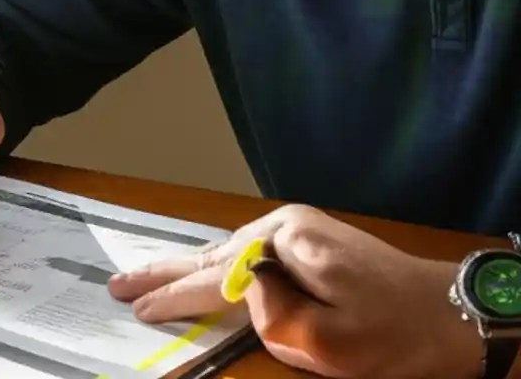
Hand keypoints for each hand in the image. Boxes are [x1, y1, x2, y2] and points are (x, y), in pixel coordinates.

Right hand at [107, 205, 482, 378]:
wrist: (452, 314)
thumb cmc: (392, 334)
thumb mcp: (327, 339)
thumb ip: (269, 315)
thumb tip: (240, 292)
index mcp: (285, 245)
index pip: (215, 278)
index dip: (173, 298)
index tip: (134, 310)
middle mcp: (284, 229)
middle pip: (209, 256)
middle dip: (162, 273)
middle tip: (116, 283)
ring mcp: (296, 234)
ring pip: (223, 254)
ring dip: (181, 267)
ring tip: (139, 276)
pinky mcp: (307, 245)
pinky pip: (243, 255)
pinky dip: (212, 265)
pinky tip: (194, 268)